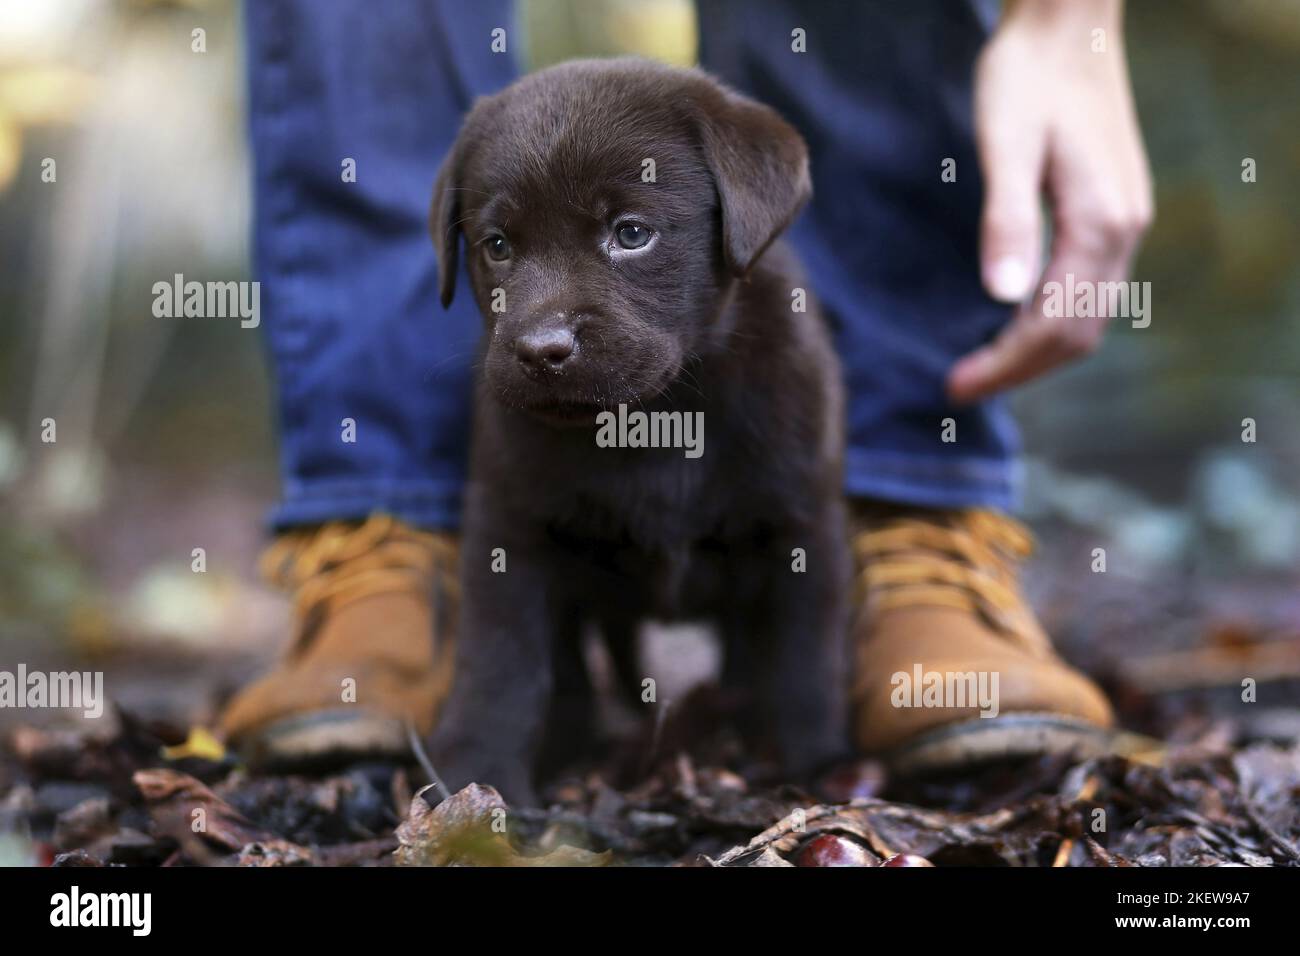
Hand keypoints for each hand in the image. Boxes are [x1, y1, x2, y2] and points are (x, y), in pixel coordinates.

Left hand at [948, 0, 1152, 403]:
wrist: (1067, 24)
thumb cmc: (1028, 76)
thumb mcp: (1006, 145)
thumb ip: (1006, 220)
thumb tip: (1002, 297)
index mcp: (1100, 222)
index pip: (1055, 326)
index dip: (1004, 366)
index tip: (954, 385)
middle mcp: (1124, 230)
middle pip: (1078, 333)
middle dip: (1018, 369)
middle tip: (959, 386)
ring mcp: (1125, 221)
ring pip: (1088, 316)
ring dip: (1035, 351)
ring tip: (981, 366)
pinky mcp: (1114, 211)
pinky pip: (1087, 289)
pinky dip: (1050, 320)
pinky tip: (1012, 321)